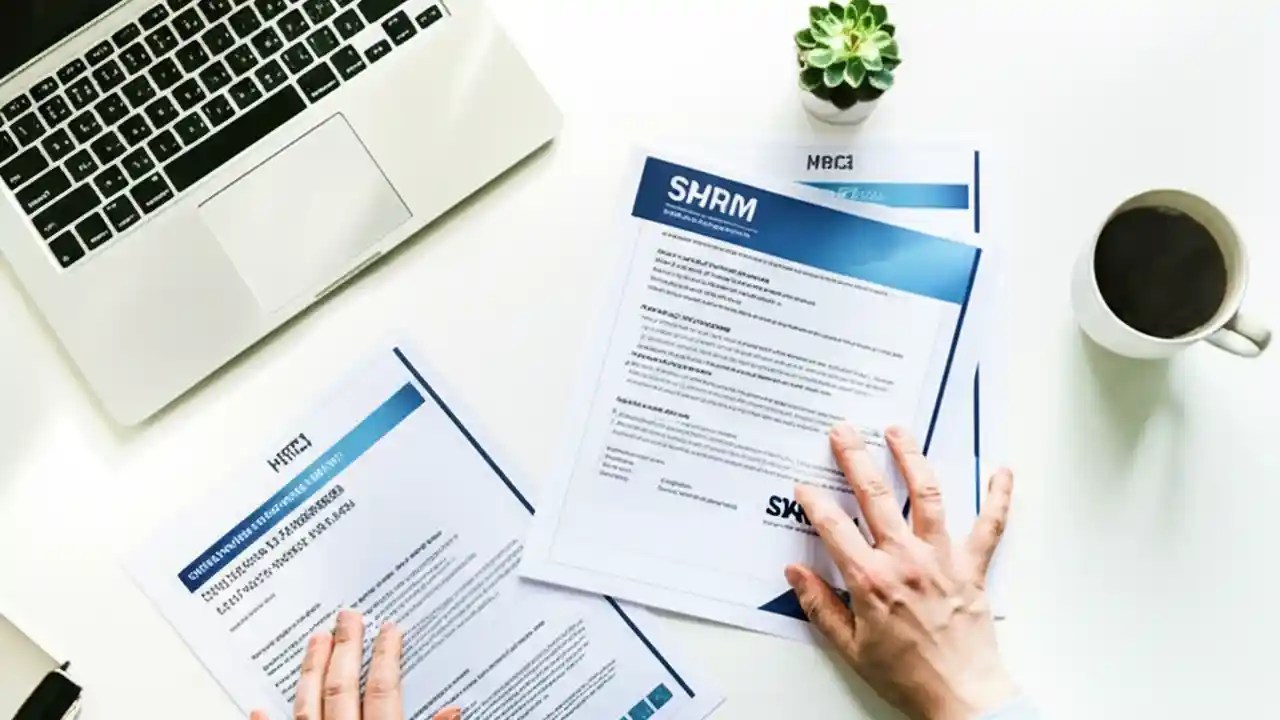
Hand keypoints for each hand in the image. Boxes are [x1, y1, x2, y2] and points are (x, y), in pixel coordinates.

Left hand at [249, 610, 458, 719]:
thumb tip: (455, 710)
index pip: (384, 689)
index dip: (387, 655)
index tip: (390, 628)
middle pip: (342, 688)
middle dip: (346, 647)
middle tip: (349, 616)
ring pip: (308, 707)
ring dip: (311, 670)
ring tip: (315, 639)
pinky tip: (257, 708)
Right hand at [788, 424, 1016, 719]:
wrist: (961, 696)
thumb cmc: (906, 676)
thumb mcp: (850, 648)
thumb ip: (820, 606)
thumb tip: (796, 572)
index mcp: (871, 581)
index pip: (833, 528)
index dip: (814, 501)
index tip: (804, 485)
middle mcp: (905, 560)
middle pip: (875, 496)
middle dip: (855, 458)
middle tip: (842, 432)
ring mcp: (942, 559)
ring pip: (927, 495)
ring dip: (911, 459)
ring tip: (898, 431)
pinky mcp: (972, 567)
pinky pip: (989, 525)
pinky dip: (999, 497)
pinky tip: (1002, 471)